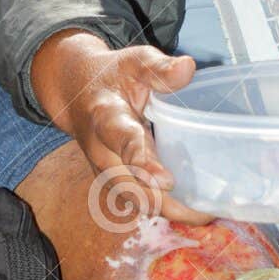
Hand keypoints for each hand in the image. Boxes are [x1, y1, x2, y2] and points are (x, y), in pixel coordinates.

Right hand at [29, 28, 210, 223]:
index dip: (141, 161)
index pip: (121, 140)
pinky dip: (163, 209)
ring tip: (203, 217)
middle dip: (161, 201)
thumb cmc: (111, 75)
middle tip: (200, 214)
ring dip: (166, 211)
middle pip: (127, 185)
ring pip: (133, 199)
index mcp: (105, 116)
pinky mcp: (114, 178)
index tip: (166, 180)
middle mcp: (101, 150)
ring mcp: (105, 168)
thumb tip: (188, 67)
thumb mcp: (133, 62)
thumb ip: (158, 67)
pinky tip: (194, 212)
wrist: (74, 90)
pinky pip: (138, 199)